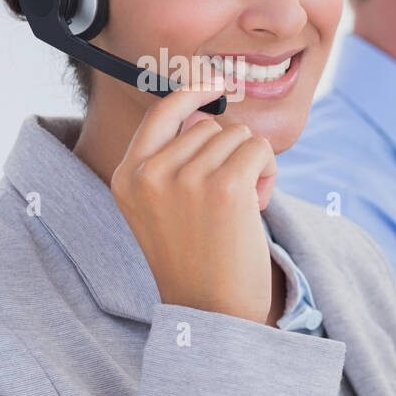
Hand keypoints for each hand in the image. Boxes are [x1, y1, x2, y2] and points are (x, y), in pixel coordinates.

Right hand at [110, 80, 278, 325]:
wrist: (214, 311)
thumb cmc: (198, 261)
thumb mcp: (164, 208)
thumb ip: (172, 162)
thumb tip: (208, 112)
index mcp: (127, 177)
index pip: (162, 111)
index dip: (193, 93)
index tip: (217, 85)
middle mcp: (150, 173)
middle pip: (211, 126)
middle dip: (231, 156)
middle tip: (229, 202)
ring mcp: (186, 178)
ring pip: (239, 137)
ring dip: (251, 166)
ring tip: (240, 210)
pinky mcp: (225, 186)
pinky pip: (260, 150)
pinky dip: (268, 173)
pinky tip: (256, 209)